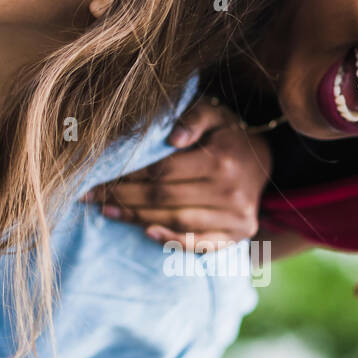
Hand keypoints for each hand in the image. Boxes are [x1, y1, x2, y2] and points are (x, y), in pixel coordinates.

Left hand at [85, 99, 271, 250]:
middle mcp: (231, 192)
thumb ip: (192, 117)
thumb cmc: (228, 133)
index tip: (98, 175)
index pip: (163, 171)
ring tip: (106, 211)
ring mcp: (237, 217)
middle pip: (164, 198)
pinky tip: (145, 232)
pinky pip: (200, 244)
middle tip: (91, 195)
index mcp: (222, 159)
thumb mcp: (214, 113)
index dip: (128, 174)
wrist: (265, 160)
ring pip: (176, 221)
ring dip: (137, 218)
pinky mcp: (238, 234)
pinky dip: (172, 241)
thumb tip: (172, 137)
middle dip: (123, 197)